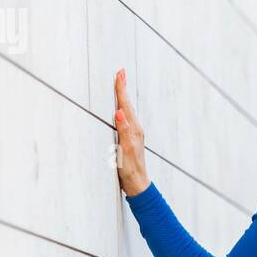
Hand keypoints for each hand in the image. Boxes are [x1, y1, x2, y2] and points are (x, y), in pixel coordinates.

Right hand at [114, 68, 149, 196]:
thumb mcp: (125, 149)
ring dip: (123, 97)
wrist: (137, 183)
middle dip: (123, 88)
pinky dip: (123, 109)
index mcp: (133, 129)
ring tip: (121, 85)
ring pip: (127, 110)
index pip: (125, 105)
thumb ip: (123, 130)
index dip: (121, 89)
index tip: (120, 74)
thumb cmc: (130, 168)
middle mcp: (135, 129)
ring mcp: (133, 134)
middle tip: (120, 73)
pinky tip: (121, 109)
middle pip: (127, 104)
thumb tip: (120, 112)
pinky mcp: (130, 139)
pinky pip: (126, 119)